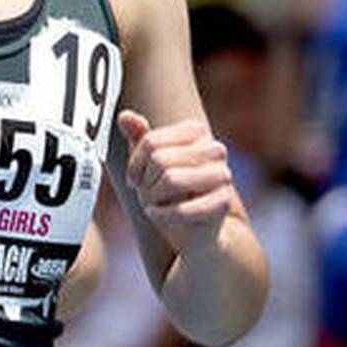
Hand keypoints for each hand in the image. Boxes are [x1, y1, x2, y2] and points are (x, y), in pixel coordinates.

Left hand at [118, 111, 235, 255]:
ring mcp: (223, 175)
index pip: (151, 141)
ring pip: (170, 179)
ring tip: (156, 204)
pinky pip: (180, 209)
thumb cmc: (169, 194)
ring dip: (153, 198)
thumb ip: (139, 139)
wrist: (195, 231)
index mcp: (197, 132)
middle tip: (148, 195)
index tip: (134, 179)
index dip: (134, 164)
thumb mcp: (149, 165)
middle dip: (145, 183)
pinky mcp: (222, 203)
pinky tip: (158, 216)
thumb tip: (124, 115)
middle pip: (159, 159)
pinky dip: (161, 216)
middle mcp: (215, 149)